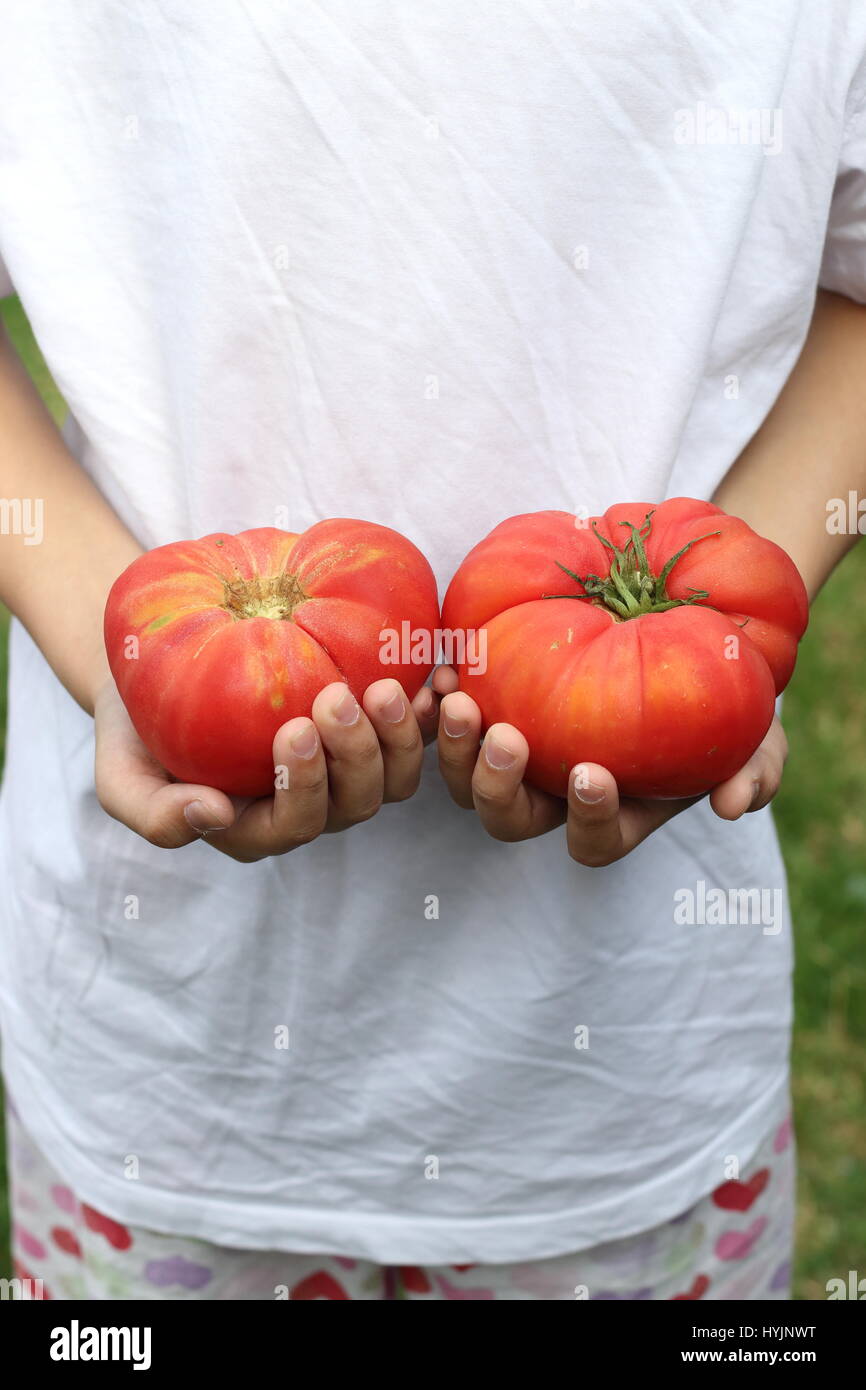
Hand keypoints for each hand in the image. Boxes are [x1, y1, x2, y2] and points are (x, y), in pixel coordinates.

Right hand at [95, 675, 439, 862]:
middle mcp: (313, 806)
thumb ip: (155, 814)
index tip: (292, 729)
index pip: (297, 823)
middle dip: (356, 754)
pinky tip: (435, 676)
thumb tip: (212, 816)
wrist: (161, 669)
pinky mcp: (374, 728)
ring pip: (399, 775)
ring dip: (402, 737)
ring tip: (386, 689)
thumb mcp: (122, 775)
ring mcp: (348, 768)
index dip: (305, 786)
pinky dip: (433, 711)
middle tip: (338, 697)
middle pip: (358, 802)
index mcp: (259, 827)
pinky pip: (420, 732)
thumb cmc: (138, 726)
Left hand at [435, 673, 787, 866]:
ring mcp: (519, 758)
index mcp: (615, 815)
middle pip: (510, 819)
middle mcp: (556, 796)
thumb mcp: (757, 735)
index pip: (592, 840)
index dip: (587, 817)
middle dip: (498, 786)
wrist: (686, 648)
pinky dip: (439, 705)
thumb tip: (736, 804)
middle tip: (504, 736)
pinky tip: (442, 667)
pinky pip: (452, 725)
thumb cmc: (724, 704)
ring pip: (467, 780)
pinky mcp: (494, 710)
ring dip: (457, 748)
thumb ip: (755, 770)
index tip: (590, 772)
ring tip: (459, 699)